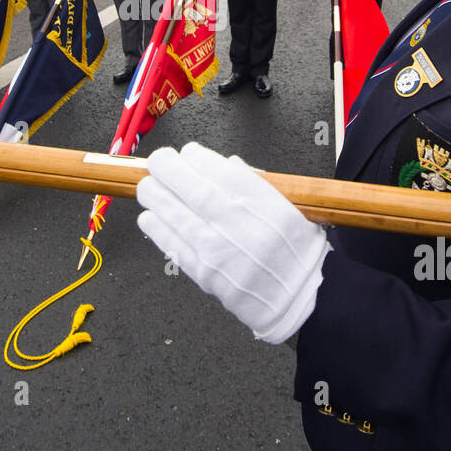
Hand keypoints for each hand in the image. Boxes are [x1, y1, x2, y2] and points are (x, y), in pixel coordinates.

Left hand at [136, 142, 329, 343]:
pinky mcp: (203, 272)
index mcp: (259, 199)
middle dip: (166, 167)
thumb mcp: (289, 205)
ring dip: (154, 194)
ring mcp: (215, 247)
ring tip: (148, 186)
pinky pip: (171, 243)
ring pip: (171, 211)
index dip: (193, 156)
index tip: (187, 153)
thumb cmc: (297, 251)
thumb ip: (256, 182)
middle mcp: (234, 220)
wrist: (302, 297)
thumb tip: (226, 164)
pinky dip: (156, 227)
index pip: (213, 166)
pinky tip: (150, 216)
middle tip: (159, 162)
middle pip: (187, 184)